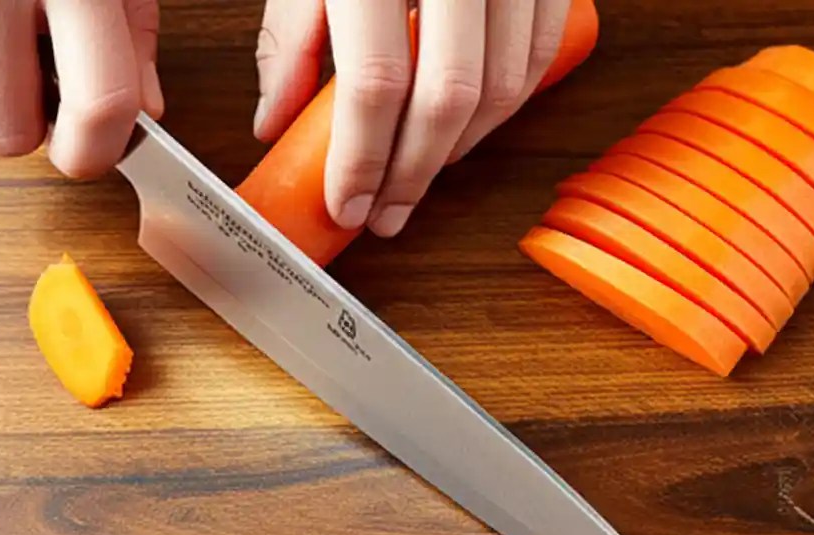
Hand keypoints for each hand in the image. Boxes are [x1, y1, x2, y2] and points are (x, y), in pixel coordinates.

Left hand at [253, 0, 571, 237]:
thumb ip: (291, 40)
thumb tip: (275, 124)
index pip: (377, 84)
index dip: (363, 160)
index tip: (347, 204)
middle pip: (447, 98)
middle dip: (413, 174)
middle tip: (385, 215)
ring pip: (502, 89)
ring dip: (458, 151)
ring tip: (417, 181)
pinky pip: (538, 59)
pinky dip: (504, 111)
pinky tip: (463, 136)